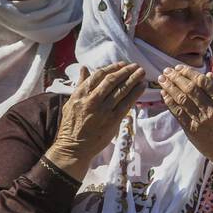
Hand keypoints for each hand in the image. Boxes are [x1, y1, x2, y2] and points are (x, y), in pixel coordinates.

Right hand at [47, 62, 145, 180]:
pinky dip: (135, 93)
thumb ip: (80, 85)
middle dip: (126, 71)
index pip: (99, 75)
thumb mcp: (71, 102)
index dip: (113, 68)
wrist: (73, 148)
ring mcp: (103, 110)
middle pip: (112, 80)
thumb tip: (84, 68)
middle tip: (136, 66)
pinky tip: (141, 87)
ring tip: (141, 73)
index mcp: (80, 94)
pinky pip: (127, 103)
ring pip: (121, 90)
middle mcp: (92, 100)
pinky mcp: (112, 121)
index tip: (122, 64)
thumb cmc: (71, 126)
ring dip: (133, 79)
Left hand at [160, 66, 212, 173]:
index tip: (180, 67)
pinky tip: (164, 94)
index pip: (204, 82)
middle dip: (176, 78)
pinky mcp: (191, 130)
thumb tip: (206, 75)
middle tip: (167, 70)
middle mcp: (211, 110)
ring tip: (162, 79)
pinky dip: (169, 102)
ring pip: (182, 100)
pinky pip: (178, 113)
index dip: (190, 73)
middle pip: (190, 89)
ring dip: (170, 87)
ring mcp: (200, 121)